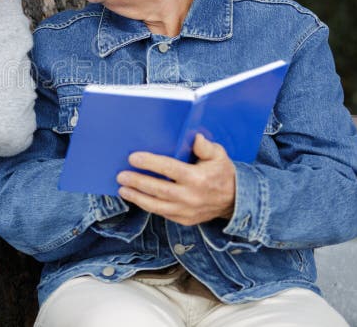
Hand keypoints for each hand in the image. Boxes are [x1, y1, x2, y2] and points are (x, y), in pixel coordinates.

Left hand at [116, 134, 236, 225]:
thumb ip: (205, 147)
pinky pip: (162, 213)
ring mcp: (187, 211)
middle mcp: (191, 196)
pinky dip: (147, 206)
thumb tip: (194, 137)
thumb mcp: (219, 155)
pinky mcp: (184, 220)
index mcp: (198, 178)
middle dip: (138, 182)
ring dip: (137, 197)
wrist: (234, 200)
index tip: (133, 158)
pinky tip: (136, 198)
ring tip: (122, 189)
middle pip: (158, 189)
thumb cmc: (222, 173)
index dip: (150, 163)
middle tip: (121, 175)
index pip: (169, 169)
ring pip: (156, 206)